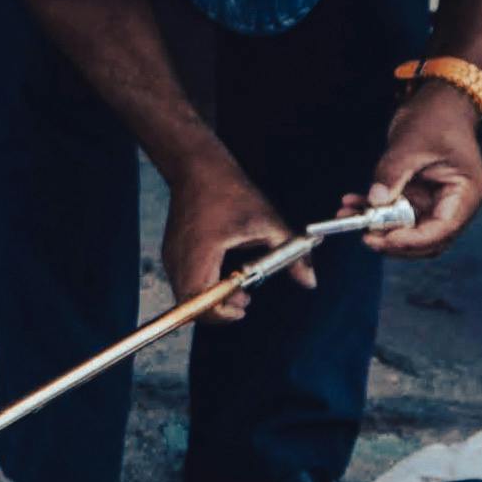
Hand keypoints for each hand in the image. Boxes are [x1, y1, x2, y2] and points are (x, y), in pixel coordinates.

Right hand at [161, 164, 299, 309]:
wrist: (198, 167)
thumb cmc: (230, 192)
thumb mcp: (267, 223)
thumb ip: (290, 256)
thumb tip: (310, 281)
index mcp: (201, 254)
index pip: (201, 304)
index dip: (222, 314)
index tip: (243, 308)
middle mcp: (179, 259)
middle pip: (190, 306)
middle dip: (218, 310)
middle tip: (244, 300)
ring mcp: (171, 256)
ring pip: (186, 296)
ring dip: (211, 299)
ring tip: (236, 286)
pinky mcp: (171, 252)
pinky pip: (183, 281)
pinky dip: (203, 286)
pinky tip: (224, 272)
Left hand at [360, 82, 481, 256]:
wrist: (438, 103)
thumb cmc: (435, 118)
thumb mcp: (410, 143)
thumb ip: (393, 173)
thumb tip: (376, 202)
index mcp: (466, 193)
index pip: (442, 229)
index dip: (413, 240)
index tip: (383, 238)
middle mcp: (455, 203)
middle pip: (427, 238)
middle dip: (394, 240)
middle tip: (365, 236)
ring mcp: (437, 201)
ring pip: (409, 228)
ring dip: (379, 226)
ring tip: (348, 216)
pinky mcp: (420, 196)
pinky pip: (397, 213)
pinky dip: (375, 211)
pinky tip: (352, 204)